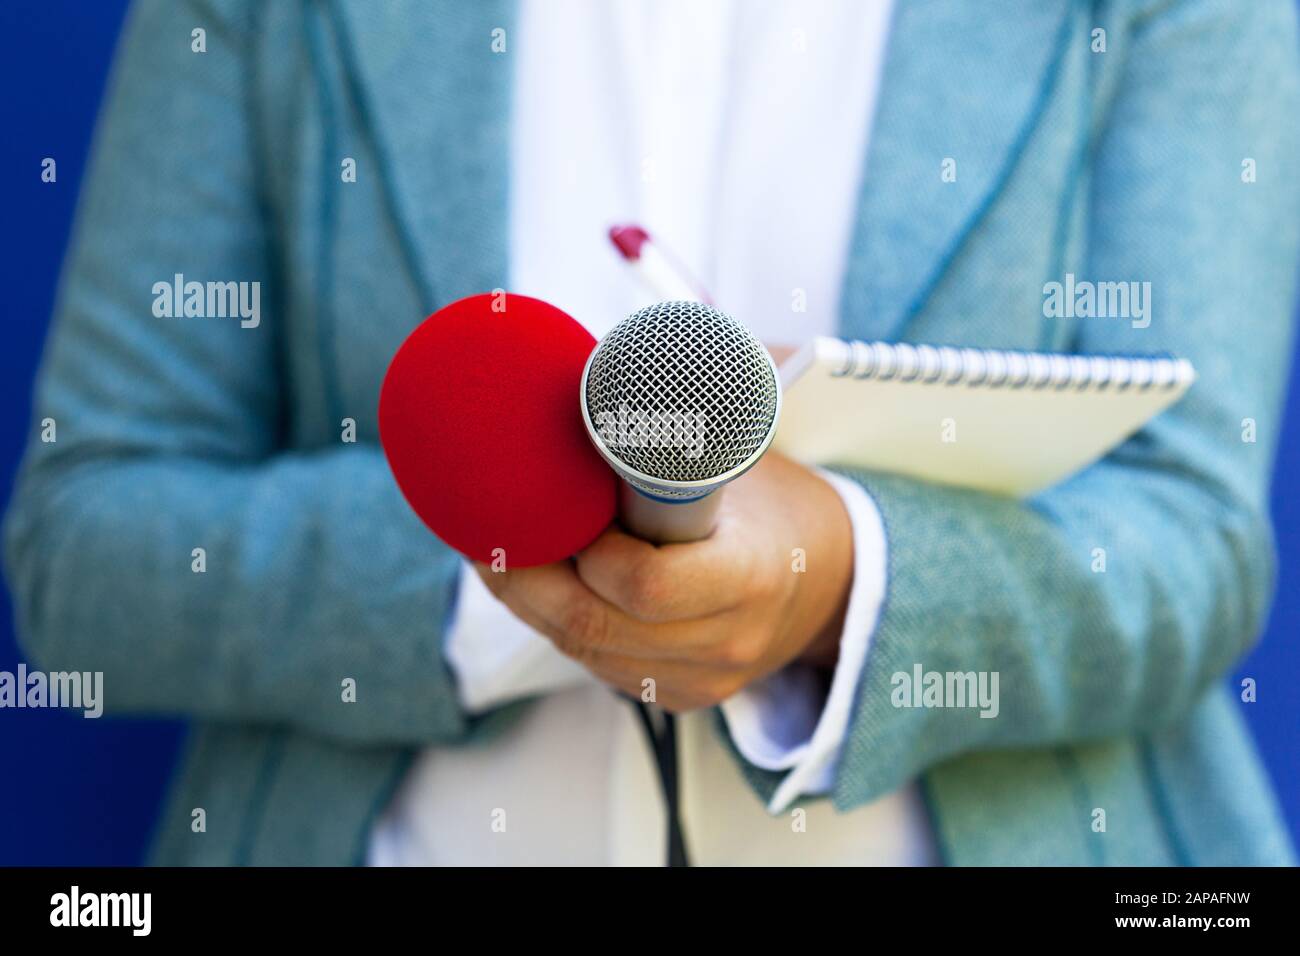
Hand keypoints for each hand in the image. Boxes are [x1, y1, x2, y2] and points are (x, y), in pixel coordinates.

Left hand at [475, 452, 853, 711]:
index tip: (548, 509)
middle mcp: (727, 640)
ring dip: (532, 606)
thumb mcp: (752, 459)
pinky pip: (602, 669)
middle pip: (595, 626)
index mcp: (751, 576)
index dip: (584, 551)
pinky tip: (541, 590)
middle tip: (489, 535)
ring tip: (502, 555)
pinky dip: (562, 628)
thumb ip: (690, 427)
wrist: (836, 584)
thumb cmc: (782, 507)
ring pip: (587, 654)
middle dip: (526, 581)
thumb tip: (611, 362)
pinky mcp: (682, 696)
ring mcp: (704, 679)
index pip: (644, 584)